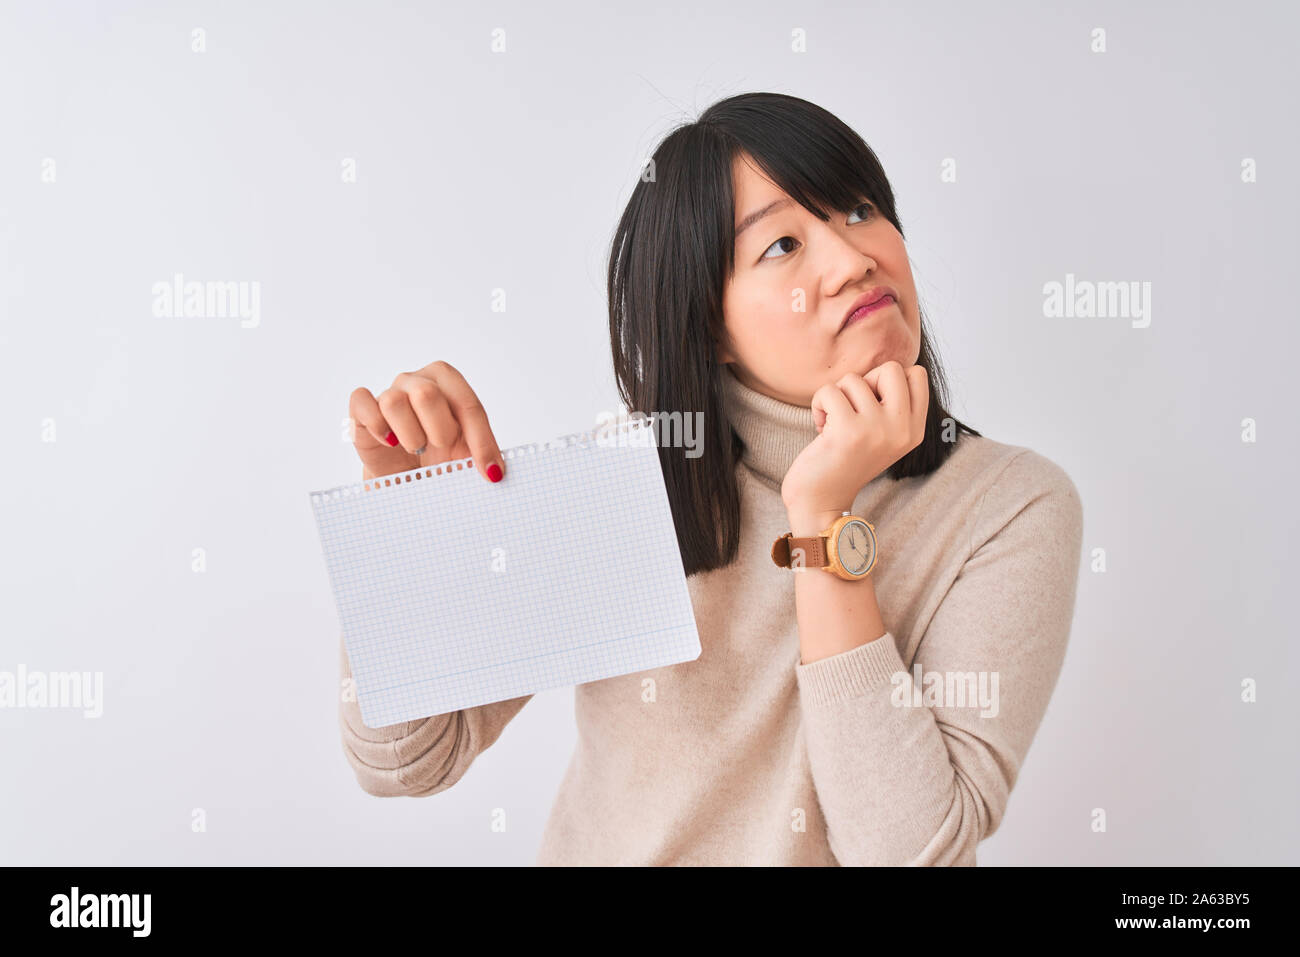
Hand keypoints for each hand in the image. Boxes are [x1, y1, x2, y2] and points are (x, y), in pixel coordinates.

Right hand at [348, 360, 505, 482]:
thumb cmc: (438, 460)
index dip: (481, 440)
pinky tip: (390, 443)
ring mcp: (388, 392)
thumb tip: (496, 472)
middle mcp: (417, 381)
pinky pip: (362, 402)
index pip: (468, 404)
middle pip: (427, 394)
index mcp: (449, 383)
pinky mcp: (361, 409)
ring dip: (410, 435)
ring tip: (415, 448)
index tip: (489, 473)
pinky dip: (378, 426)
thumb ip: (483, 454)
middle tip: (439, 448)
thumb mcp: (466, 456)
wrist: (405, 477)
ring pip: (394, 402)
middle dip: (439, 431)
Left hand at [781, 361, 927, 524]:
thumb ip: (890, 404)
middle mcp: (902, 430)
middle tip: (852, 408)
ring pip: (854, 379)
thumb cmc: (845, 460)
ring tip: (834, 423)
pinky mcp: (849, 431)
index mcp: (915, 430)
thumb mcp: (881, 434)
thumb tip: (881, 368)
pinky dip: (819, 404)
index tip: (871, 403)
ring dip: (836, 397)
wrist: (821, 499)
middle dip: (864, 381)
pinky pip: (830, 391)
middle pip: (891, 368)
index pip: (916, 374)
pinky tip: (821, 427)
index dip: (887, 380)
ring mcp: (878, 430)